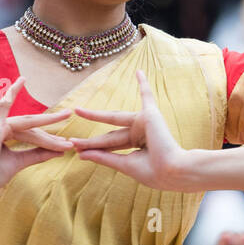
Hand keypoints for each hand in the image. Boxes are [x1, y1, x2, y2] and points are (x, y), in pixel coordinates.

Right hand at [0, 76, 75, 198]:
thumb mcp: (17, 163)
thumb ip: (36, 154)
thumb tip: (58, 151)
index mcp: (1, 132)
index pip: (30, 134)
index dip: (48, 141)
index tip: (64, 148)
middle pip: (32, 130)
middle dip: (51, 137)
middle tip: (71, 143)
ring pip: (28, 127)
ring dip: (47, 136)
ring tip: (66, 135)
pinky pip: (5, 105)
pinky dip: (12, 93)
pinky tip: (23, 80)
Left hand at [69, 69, 195, 189]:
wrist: (171, 171)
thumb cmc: (153, 172)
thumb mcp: (124, 165)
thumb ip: (103, 157)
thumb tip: (81, 153)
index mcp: (137, 147)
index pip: (111, 146)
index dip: (94, 148)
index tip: (78, 151)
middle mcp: (140, 133)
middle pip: (109, 136)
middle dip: (90, 140)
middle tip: (71, 141)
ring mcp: (145, 122)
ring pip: (113, 119)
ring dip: (94, 116)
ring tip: (78, 111)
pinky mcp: (150, 114)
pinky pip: (147, 95)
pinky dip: (143, 84)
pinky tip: (139, 72)